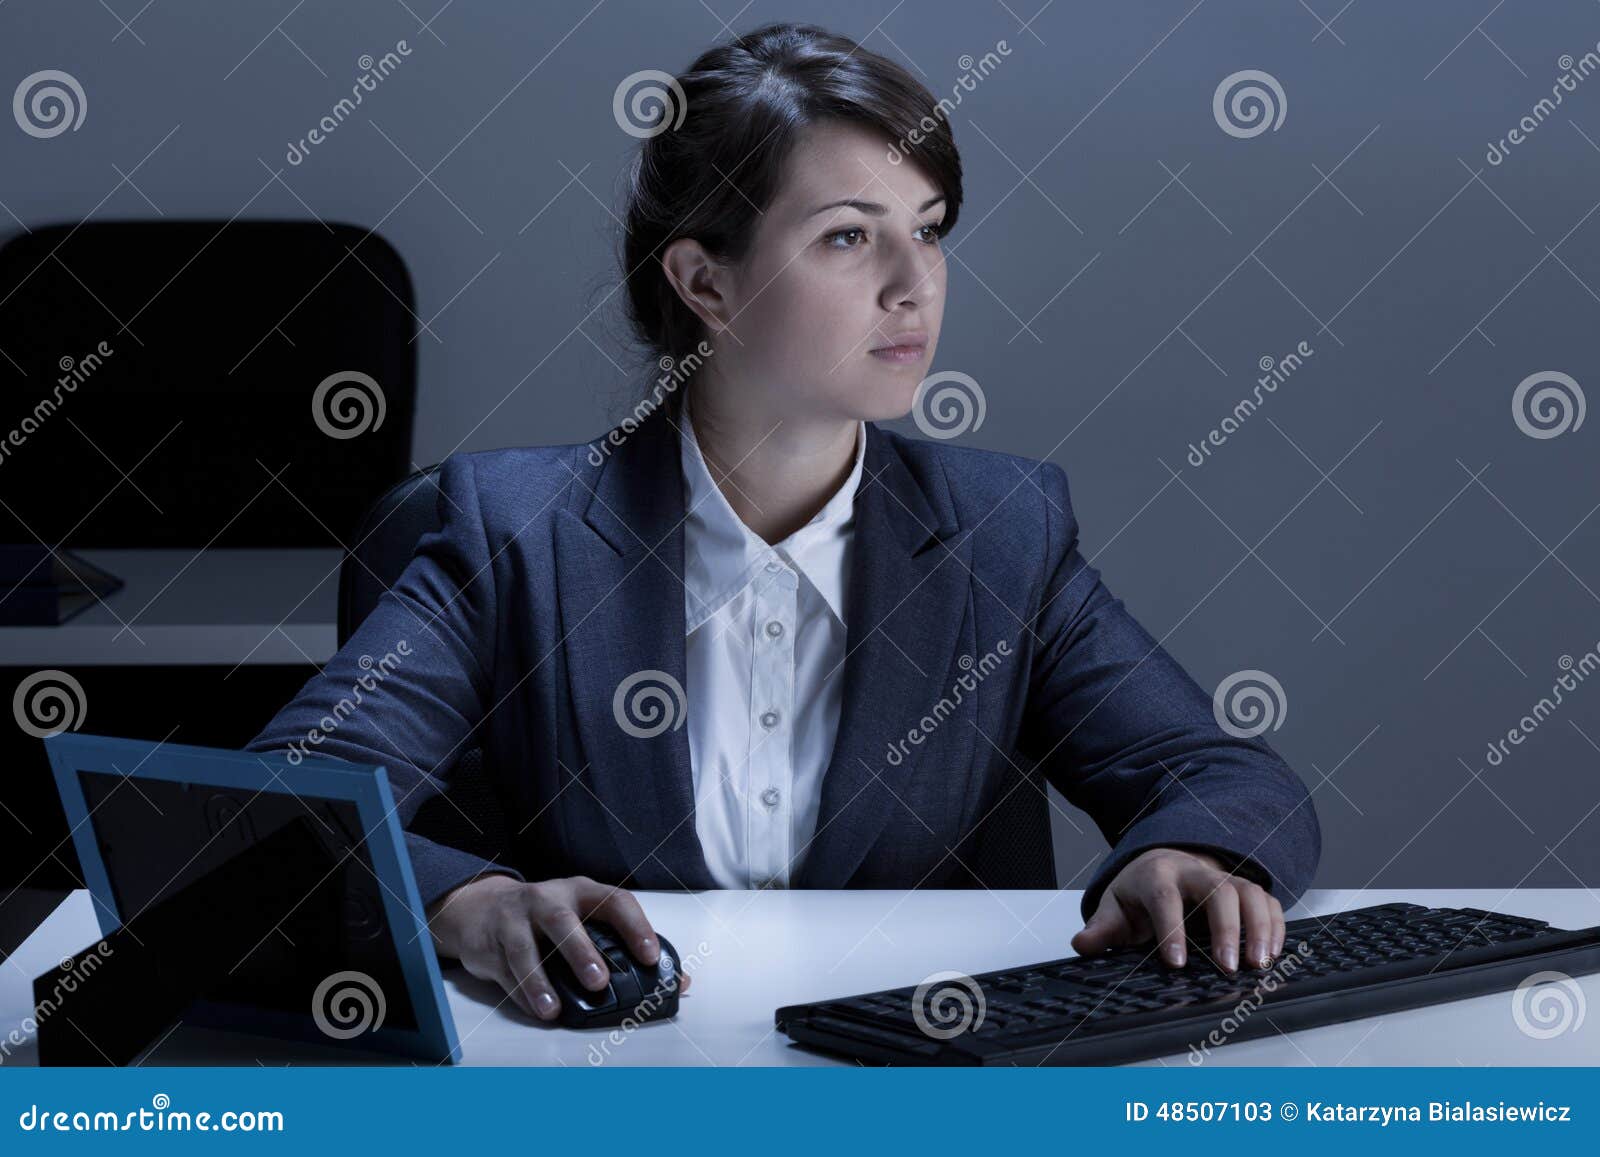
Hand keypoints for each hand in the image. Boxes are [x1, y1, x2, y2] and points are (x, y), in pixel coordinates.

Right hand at [424, 873, 690, 1020]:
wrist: (480, 908)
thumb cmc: (546, 916)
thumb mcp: (585, 918)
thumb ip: (627, 947)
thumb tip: (678, 981)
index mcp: (582, 892)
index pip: (614, 901)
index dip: (635, 927)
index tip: (650, 957)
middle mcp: (547, 899)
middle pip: (562, 920)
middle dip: (581, 951)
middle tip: (599, 981)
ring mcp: (515, 919)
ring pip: (525, 947)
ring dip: (540, 980)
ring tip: (554, 1009)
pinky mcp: (490, 944)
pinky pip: (505, 970)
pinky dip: (520, 993)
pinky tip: (536, 1010)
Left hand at [1070, 847, 1284, 972]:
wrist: (1164, 866)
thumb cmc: (1141, 892)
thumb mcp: (1116, 906)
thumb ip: (1103, 927)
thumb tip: (1083, 944)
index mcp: (1157, 874)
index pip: (1164, 898)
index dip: (1171, 929)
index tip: (1176, 963)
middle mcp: (1194, 871)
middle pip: (1216, 890)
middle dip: (1225, 928)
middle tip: (1227, 967)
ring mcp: (1223, 877)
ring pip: (1248, 892)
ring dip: (1258, 928)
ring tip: (1259, 964)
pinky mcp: (1245, 889)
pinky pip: (1267, 900)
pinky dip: (1275, 926)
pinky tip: (1274, 954)